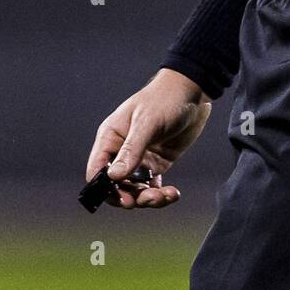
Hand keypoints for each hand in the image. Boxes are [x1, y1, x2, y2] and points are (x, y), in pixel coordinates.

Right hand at [85, 69, 211, 209]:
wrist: (193, 91)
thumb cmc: (164, 99)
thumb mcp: (147, 122)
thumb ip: (132, 150)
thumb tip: (114, 177)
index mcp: (110, 138)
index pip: (97, 170)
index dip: (104, 189)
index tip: (123, 198)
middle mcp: (121, 151)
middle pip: (115, 186)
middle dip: (130, 197)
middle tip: (148, 198)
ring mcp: (139, 159)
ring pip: (135, 189)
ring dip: (148, 198)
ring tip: (165, 196)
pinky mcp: (157, 164)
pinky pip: (153, 186)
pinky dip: (161, 194)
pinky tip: (173, 193)